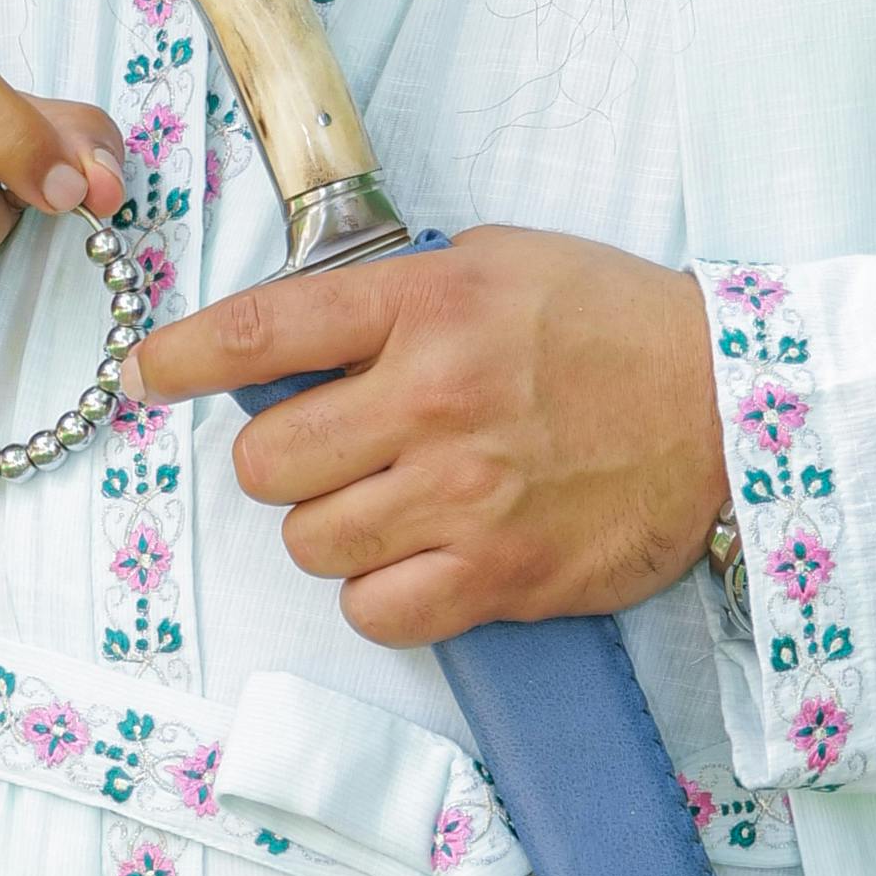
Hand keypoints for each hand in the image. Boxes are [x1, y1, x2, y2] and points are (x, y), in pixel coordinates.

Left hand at [129, 228, 725, 647]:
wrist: (729, 406)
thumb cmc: (613, 328)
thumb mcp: (498, 264)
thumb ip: (393, 299)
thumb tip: (295, 344)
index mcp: (427, 306)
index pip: (263, 330)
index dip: (181, 358)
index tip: (146, 374)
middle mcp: (435, 400)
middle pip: (267, 463)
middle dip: (282, 462)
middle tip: (328, 452)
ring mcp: (465, 496)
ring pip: (312, 543)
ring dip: (334, 529)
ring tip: (390, 503)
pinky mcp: (499, 576)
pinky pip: (376, 611)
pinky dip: (382, 594)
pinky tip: (420, 559)